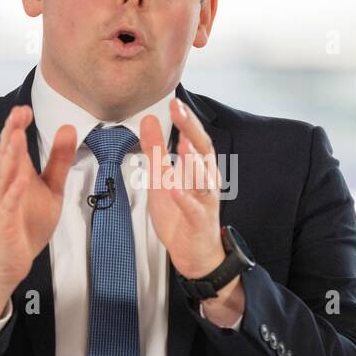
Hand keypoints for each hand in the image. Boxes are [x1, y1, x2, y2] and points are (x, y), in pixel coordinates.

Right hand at [0, 105, 75, 318]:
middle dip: (11, 132)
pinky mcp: (4, 220)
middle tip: (19, 112)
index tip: (27, 108)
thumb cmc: (27, 222)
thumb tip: (68, 128)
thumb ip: (59, 160)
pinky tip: (21, 180)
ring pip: (4, 174)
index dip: (18, 125)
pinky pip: (9, 204)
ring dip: (9, 155)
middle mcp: (5, 183)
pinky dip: (14, 191)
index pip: (14, 143)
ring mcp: (2, 201)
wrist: (10, 260)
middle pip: (6, 153)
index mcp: (15, 172)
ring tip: (15, 136)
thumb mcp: (51, 187)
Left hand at [139, 97, 226, 279]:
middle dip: (191, 130)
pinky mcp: (200, 221)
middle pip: (204, 151)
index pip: (195, 139)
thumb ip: (156, 151)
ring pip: (204, 179)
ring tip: (183, 144)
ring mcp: (205, 201)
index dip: (186, 121)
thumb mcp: (162, 178)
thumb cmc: (182, 214)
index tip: (175, 102)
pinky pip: (193, 208)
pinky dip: (184, 197)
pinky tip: (174, 187)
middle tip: (180, 111)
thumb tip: (149, 120)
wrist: (196, 253)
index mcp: (199, 169)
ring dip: (193, 162)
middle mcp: (206, 181)